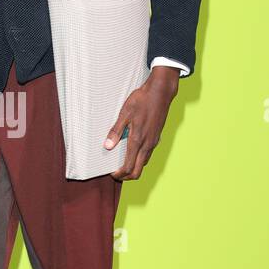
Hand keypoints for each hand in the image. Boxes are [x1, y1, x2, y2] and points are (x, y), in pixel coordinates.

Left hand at [105, 66, 178, 180]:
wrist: (160, 92)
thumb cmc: (142, 101)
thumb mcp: (125, 114)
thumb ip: (116, 131)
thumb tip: (107, 146)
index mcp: (138, 140)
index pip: (129, 167)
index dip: (120, 174)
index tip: (112, 173)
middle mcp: (148, 145)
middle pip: (138, 170)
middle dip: (127, 176)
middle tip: (116, 173)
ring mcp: (154, 142)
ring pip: (144, 163)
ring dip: (133, 167)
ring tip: (122, 162)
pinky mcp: (156, 137)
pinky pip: (147, 154)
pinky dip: (139, 159)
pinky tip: (132, 151)